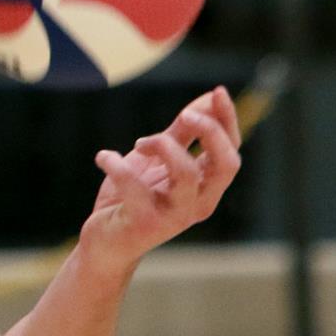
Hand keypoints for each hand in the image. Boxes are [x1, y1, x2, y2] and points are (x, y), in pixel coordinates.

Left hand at [79, 85, 242, 275]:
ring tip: (139, 144)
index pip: (231, 151)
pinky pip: (135, 188)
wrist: (105, 243)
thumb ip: (183, 132)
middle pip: (225, 165)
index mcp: (206, 187)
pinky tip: (103, 157)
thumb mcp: (160, 159)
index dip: (227, 120)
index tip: (218, 92)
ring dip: (164, 146)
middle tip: (185, 115)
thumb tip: (210, 98)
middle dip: (210, 132)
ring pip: (187, 174)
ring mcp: (174, 216)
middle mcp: (198, 203)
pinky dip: (117, 165)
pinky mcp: (145, 224)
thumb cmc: (134, 198)